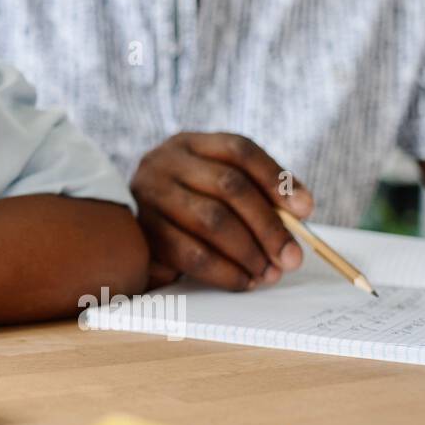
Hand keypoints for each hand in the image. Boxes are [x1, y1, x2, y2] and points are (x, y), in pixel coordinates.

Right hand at [129, 132, 314, 290]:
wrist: (119, 228)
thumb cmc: (184, 205)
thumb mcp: (212, 185)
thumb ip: (254, 193)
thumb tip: (300, 213)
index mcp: (188, 144)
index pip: (239, 150)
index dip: (276, 179)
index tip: (306, 211)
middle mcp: (164, 162)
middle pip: (229, 185)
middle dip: (269, 225)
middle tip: (292, 257)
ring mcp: (148, 196)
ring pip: (211, 220)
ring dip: (249, 251)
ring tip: (270, 272)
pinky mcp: (142, 233)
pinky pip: (190, 254)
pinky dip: (225, 271)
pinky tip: (244, 281)